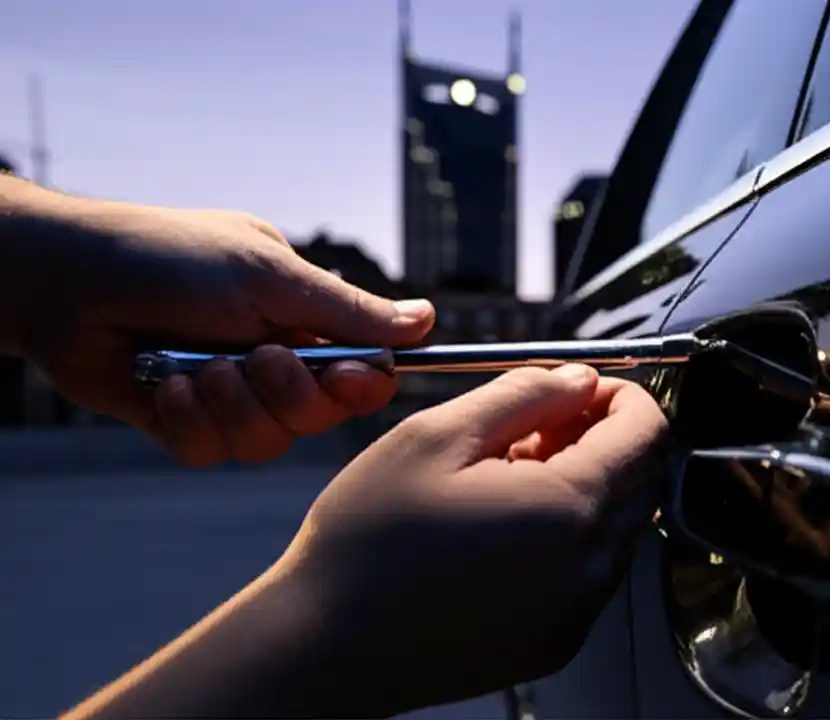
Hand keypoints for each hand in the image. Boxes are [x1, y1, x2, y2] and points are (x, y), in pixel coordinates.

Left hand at [1, 179, 433, 464]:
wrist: (67, 282)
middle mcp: (272, 363)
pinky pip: (213, 453)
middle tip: (256, 356)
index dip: (363, 385)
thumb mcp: (268, 277)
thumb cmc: (169, 258)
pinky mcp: (184, 425)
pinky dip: (191, 423)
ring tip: (197, 368)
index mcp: (301, 322)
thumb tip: (427, 319)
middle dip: (291, 394)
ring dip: (234, 406)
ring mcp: (228, 397)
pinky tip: (167, 388)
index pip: (362, 371)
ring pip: (269, 442)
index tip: (353, 377)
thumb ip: (347, 312)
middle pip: (320, 416)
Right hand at [64, 365, 669, 718]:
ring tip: (502, 477)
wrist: (323, 647)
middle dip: (600, 438)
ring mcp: (575, 613)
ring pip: (616, 526)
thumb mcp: (437, 435)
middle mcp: (588, 569)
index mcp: (568, 509)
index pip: (647, 432)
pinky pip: (588, 573)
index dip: (621, 394)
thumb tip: (579, 379)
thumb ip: (525, 394)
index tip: (583, 387)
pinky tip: (499, 526)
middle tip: (533, 426)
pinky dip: (564, 538)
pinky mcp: (555, 642)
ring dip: (581, 487)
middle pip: (640, 478)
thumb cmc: (366, 546)